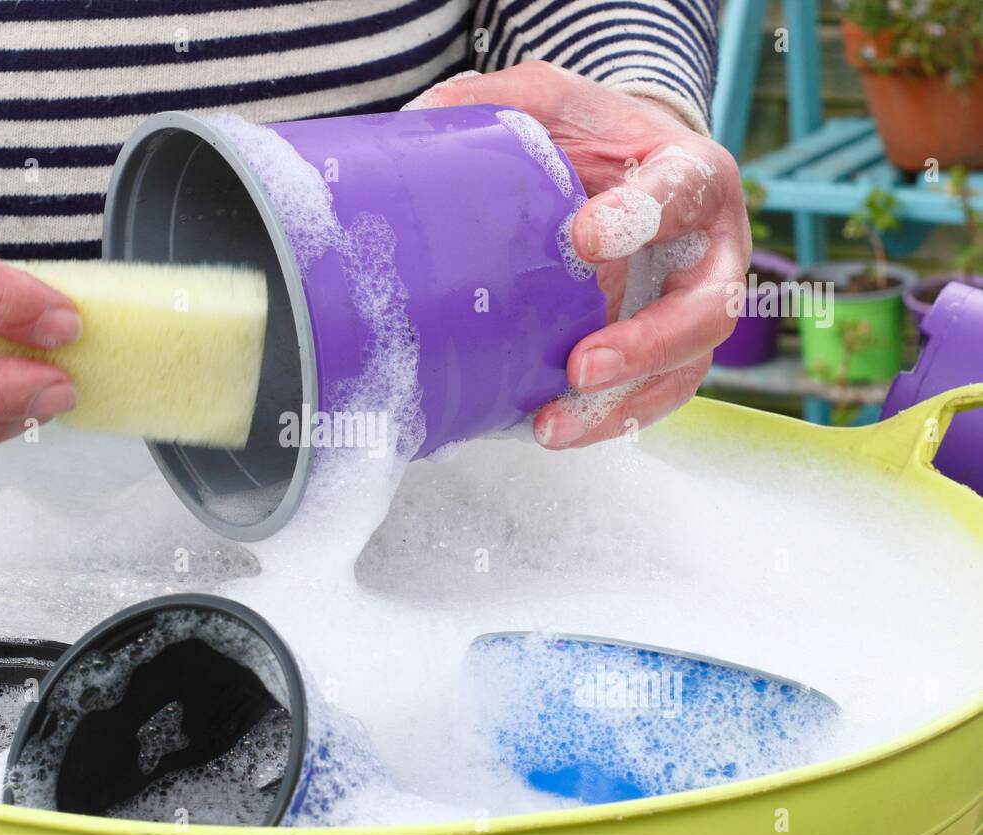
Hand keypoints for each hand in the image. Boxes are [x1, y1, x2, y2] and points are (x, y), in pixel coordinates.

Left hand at [411, 62, 750, 447]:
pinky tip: (550, 428)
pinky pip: (653, 399)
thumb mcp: (552, 103)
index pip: (682, 195)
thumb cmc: (594, 139)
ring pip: (684, 370)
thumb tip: (424, 123)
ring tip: (554, 425)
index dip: (641, 219)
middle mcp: (713, 250)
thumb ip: (503, 103)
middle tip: (582, 365)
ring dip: (621, 404)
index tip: (581, 239)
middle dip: (648, 344)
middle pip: (708, 309)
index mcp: (693, 176)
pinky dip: (606, 420)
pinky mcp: (669, 352)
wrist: (627, 173)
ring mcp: (696, 309)